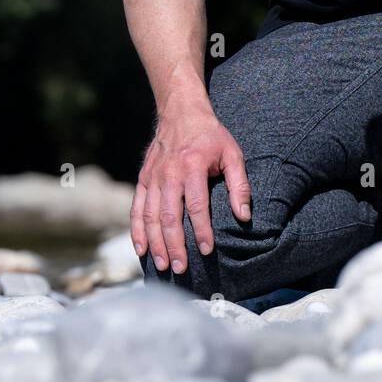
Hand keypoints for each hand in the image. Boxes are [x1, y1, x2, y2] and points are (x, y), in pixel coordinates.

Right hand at [131, 104, 251, 271]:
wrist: (180, 113)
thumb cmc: (211, 137)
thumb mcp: (233, 154)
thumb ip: (239, 185)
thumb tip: (244, 216)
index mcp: (193, 166)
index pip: (196, 205)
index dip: (201, 230)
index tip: (206, 250)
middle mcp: (169, 173)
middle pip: (169, 216)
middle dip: (174, 245)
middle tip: (181, 268)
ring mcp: (153, 177)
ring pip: (150, 216)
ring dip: (155, 243)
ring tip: (162, 265)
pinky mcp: (143, 179)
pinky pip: (137, 209)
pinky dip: (137, 231)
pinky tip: (141, 249)